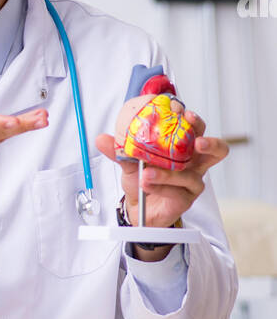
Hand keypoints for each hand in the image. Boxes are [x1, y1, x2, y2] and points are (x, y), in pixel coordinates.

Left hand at [95, 107, 228, 231]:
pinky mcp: (186, 199)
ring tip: (147, 173)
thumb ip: (119, 150)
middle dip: (209, 142)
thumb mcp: (129, 161)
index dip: (194, 119)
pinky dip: (160, 187)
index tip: (182, 111)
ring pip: (191, 175)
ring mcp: (192, 181)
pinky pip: (177, 192)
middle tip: (196, 141)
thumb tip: (102, 139)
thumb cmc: (142, 178)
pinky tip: (146, 184)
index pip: (196, 128)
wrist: (138, 208)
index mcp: (184, 147)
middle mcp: (194, 163)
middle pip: (217, 150)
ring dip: (168, 174)